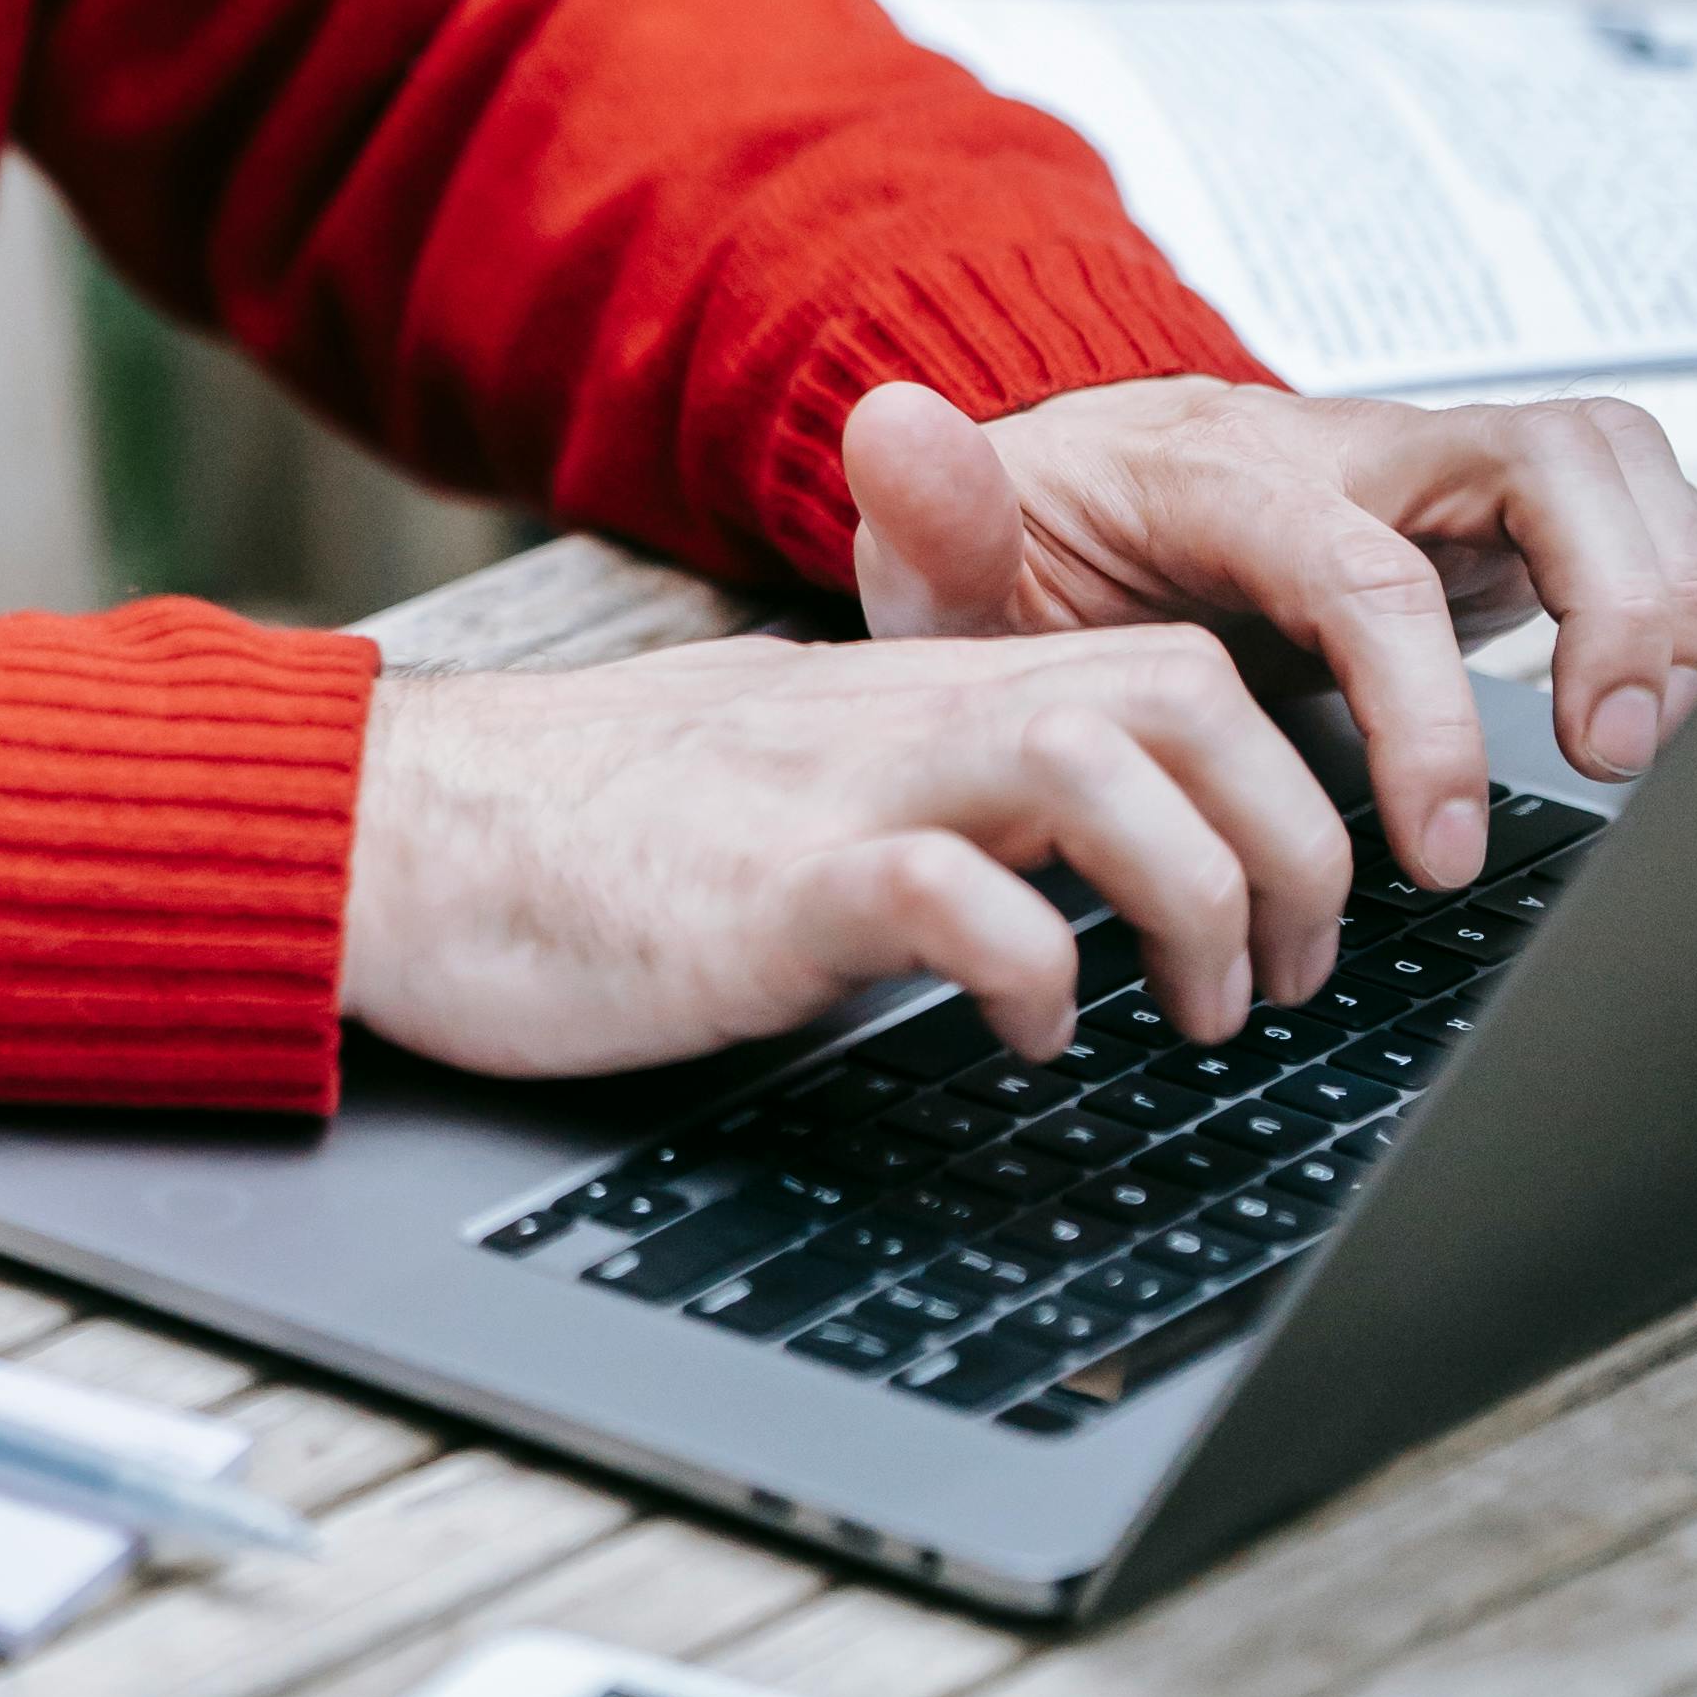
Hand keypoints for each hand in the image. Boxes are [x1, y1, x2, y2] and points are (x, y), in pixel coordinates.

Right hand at [339, 620, 1356, 1077]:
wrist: (392, 833)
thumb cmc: (582, 835)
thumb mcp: (793, 787)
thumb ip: (925, 797)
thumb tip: (1061, 873)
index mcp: (910, 690)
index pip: (1168, 660)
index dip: (1282, 776)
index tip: (1304, 909)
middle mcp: (892, 715)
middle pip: (1177, 686)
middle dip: (1287, 834)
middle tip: (1288, 975)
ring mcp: (830, 788)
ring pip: (1094, 756)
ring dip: (1194, 892)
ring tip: (1196, 1011)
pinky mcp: (762, 884)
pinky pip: (945, 891)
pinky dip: (1033, 966)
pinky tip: (1034, 1036)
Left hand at [844, 375, 1696, 891]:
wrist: (1045, 503)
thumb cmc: (1011, 557)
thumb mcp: (941, 572)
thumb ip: (927, 523)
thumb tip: (895, 428)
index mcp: (1220, 470)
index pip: (1367, 568)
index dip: (1425, 708)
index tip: (1432, 845)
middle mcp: (1343, 448)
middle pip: (1547, 459)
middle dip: (1618, 606)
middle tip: (1621, 757)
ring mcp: (1422, 472)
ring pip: (1608, 460)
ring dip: (1671, 587)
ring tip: (1655, 736)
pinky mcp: (1476, 515)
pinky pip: (1623, 504)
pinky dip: (1678, 584)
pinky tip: (1666, 695)